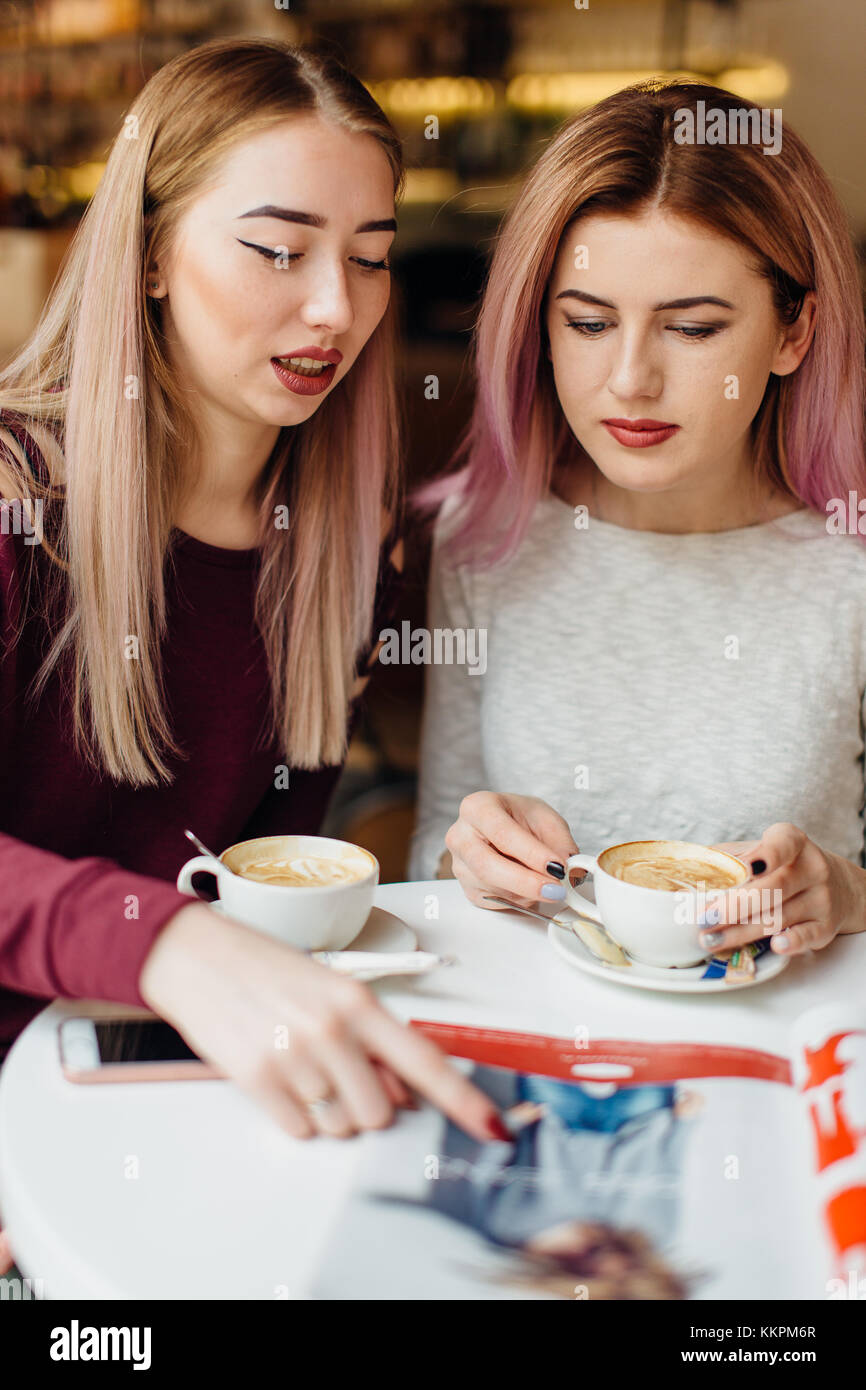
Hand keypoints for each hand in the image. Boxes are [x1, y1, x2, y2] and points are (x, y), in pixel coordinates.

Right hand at [139, 902, 507, 1142]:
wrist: (194, 954)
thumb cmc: (266, 967)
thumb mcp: (330, 988)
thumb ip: (372, 1041)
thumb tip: (403, 1093)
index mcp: (359, 1002)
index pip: (425, 1061)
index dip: (463, 1101)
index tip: (494, 1128)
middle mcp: (332, 1030)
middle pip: (380, 1112)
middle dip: (366, 1104)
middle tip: (338, 1073)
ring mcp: (294, 1056)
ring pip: (339, 1126)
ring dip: (327, 1110)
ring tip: (300, 1065)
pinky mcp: (256, 1078)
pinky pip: (300, 1129)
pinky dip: (294, 1116)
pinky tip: (278, 1078)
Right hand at [444, 792, 579, 909]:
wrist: (506, 826)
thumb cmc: (520, 818)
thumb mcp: (546, 819)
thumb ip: (560, 842)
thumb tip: (570, 869)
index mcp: (477, 808)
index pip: (501, 833)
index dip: (531, 853)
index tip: (557, 866)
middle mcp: (460, 836)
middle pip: (487, 866)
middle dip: (526, 882)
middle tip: (555, 889)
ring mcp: (460, 865)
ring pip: (492, 888)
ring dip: (527, 892)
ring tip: (550, 885)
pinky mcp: (468, 888)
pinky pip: (495, 901)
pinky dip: (520, 899)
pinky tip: (531, 888)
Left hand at [703, 823, 863, 956]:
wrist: (837, 885)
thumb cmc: (782, 867)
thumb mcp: (760, 850)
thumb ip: (727, 857)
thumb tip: (681, 868)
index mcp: (792, 842)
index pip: (781, 846)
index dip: (765, 856)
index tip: (745, 867)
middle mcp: (812, 867)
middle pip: (773, 888)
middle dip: (734, 906)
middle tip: (703, 919)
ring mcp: (822, 897)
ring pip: (779, 916)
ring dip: (742, 931)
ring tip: (710, 939)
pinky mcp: (826, 925)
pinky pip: (807, 935)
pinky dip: (792, 942)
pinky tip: (774, 946)